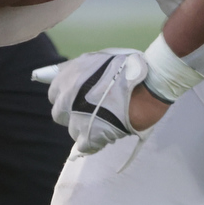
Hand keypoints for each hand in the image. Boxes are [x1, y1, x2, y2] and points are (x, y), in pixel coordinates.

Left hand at [32, 48, 156, 153]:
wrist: (149, 84)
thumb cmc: (129, 67)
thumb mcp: (101, 59)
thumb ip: (84, 70)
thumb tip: (73, 77)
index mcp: (69, 76)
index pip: (54, 93)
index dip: (66, 98)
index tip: (78, 99)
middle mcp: (67, 96)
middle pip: (59, 114)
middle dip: (73, 114)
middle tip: (93, 111)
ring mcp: (76, 117)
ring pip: (73, 130)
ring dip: (86, 128)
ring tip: (105, 123)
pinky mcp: (89, 135)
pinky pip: (84, 145)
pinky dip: (94, 143)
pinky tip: (107, 135)